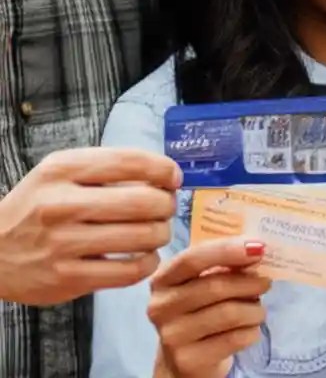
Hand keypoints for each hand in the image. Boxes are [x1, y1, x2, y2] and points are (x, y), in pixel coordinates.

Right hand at [0, 147, 181, 304]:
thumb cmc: (38, 207)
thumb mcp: (61, 173)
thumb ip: (109, 168)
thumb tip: (166, 175)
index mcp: (61, 170)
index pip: (130, 162)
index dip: (164, 169)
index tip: (173, 178)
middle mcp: (60, 205)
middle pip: (144, 201)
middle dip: (167, 205)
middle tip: (164, 209)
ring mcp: (62, 244)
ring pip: (143, 237)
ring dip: (161, 234)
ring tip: (155, 232)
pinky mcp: (67, 278)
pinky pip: (130, 271)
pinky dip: (148, 262)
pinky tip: (144, 256)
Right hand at [148, 237, 271, 377]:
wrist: (186, 358)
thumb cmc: (201, 311)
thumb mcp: (205, 282)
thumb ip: (224, 265)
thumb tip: (255, 251)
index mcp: (163, 279)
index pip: (193, 259)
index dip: (227, 250)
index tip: (259, 247)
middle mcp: (160, 306)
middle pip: (215, 286)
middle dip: (249, 282)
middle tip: (266, 283)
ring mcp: (171, 335)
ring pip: (229, 313)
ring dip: (255, 309)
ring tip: (258, 310)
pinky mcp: (188, 360)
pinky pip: (235, 338)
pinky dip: (252, 331)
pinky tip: (249, 330)